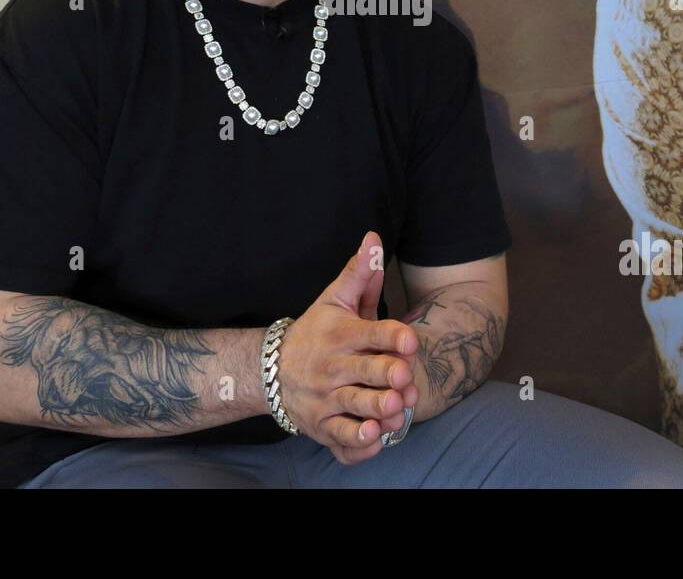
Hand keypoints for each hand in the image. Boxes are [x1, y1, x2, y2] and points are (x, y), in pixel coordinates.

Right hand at [277, 231, 418, 464]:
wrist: (272, 370)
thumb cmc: (315, 332)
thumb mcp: (334, 300)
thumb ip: (359, 273)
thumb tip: (374, 237)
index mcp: (341, 334)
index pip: (369, 332)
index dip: (391, 336)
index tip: (410, 341)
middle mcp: (333, 368)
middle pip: (364, 372)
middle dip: (385, 375)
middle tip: (404, 378)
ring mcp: (327, 400)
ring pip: (354, 408)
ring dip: (377, 411)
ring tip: (396, 411)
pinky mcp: (323, 427)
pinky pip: (341, 440)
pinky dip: (358, 443)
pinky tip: (376, 439)